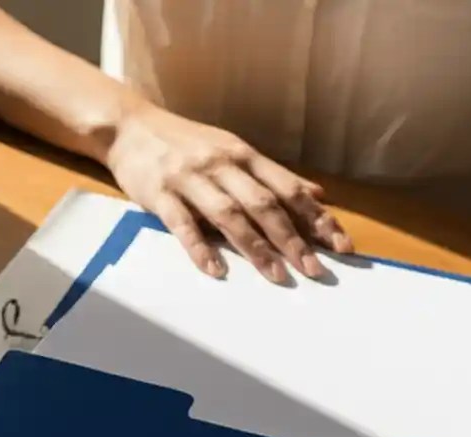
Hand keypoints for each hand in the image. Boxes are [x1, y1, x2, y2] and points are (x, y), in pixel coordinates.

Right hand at [104, 104, 351, 282]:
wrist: (130, 127)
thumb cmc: (186, 143)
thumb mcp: (233, 150)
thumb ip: (273, 175)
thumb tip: (317, 194)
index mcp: (243, 155)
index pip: (288, 189)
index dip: (316, 218)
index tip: (340, 245)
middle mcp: (222, 165)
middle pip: (264, 204)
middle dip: (292, 239)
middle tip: (314, 270)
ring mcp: (190, 179)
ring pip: (229, 215)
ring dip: (256, 247)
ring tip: (276, 275)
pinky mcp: (160, 194)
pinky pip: (183, 224)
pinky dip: (199, 248)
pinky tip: (216, 270)